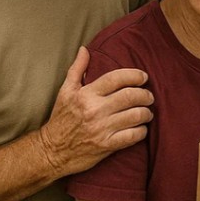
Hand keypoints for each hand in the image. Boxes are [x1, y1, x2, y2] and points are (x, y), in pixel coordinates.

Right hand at [38, 49, 153, 175]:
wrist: (51, 151)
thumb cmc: (61, 119)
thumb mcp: (65, 92)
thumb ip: (77, 69)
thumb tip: (85, 49)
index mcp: (86, 94)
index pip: (117, 78)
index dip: (135, 75)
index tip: (143, 77)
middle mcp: (94, 110)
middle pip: (131, 96)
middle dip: (145, 94)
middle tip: (148, 96)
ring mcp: (101, 128)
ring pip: (136, 115)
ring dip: (147, 113)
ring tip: (146, 112)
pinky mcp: (107, 145)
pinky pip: (134, 136)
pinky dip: (142, 131)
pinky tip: (140, 128)